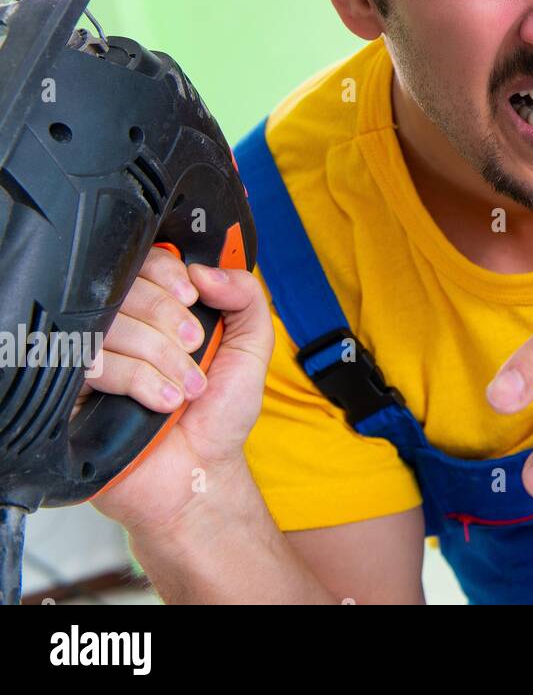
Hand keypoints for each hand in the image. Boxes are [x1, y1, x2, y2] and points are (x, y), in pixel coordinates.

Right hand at [87, 248, 273, 536]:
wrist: (197, 473)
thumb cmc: (220, 413)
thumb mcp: (253, 347)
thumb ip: (247, 297)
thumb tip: (207, 269)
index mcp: (164, 308)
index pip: (149, 262)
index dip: (169, 274)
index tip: (192, 298)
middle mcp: (128, 326)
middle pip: (129, 288)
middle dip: (171, 321)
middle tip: (194, 349)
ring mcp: (99, 355)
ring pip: (114, 325)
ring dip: (162, 359)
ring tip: (185, 390)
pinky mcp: (76, 389)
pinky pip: (96, 363)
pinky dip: (138, 381)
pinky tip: (160, 403)